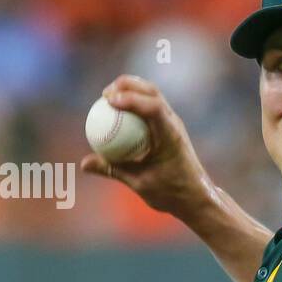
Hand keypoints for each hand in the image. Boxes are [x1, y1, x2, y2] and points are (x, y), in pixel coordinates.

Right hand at [79, 75, 213, 215]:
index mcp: (171, 136)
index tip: (108, 101)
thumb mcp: (140, 184)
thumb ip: (113, 171)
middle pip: (152, 92)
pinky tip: (117, 110)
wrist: (197, 196)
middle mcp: (174, 124)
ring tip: (108, 97)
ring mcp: (173, 123)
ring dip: (131, 89)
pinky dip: (135, 102)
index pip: (153, 107)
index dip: (130, 99)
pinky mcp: (170, 126)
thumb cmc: (172, 193)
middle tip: (104, 94)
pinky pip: (151, 106)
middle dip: (127, 85)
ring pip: (153, 95)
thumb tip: (84, 164)